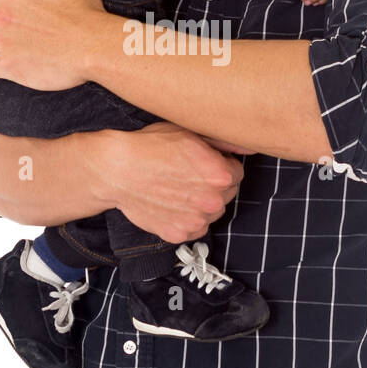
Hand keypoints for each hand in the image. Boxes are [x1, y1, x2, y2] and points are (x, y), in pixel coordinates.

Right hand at [103, 122, 245, 244]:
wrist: (117, 170)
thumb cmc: (150, 147)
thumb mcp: (189, 133)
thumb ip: (223, 142)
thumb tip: (249, 148)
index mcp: (220, 174)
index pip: (236, 173)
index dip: (220, 166)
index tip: (203, 164)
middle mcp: (212, 200)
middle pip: (226, 194)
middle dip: (212, 186)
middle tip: (188, 176)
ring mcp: (196, 220)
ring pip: (210, 213)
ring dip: (201, 204)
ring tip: (177, 190)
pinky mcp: (179, 234)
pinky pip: (193, 228)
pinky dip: (185, 219)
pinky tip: (170, 204)